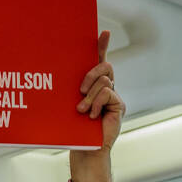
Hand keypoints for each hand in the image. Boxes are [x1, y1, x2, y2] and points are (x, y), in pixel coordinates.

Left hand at [69, 31, 122, 181]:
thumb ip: (73, 90)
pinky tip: (92, 116)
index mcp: (93, 86)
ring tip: (82, 110)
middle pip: (105, 66)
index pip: (100, 61)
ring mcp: (114, 97)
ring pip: (104, 81)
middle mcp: (107, 89)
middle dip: (91, 73)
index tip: (103, 32)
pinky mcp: (120, 106)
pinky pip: (108, 93)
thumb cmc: (73, 129)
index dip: (102, 46)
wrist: (84, 150)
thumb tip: (61, 70)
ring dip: (89, 96)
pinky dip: (97, 103)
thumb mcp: (69, 104)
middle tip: (79, 90)